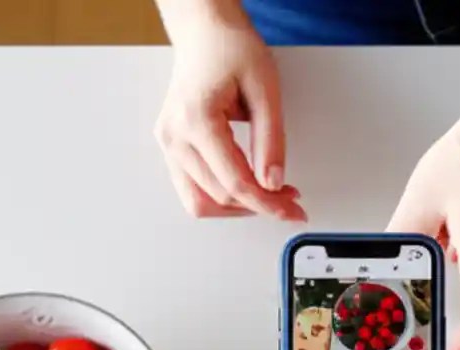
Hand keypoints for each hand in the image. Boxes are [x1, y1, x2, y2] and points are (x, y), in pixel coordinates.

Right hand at [154, 12, 305, 220]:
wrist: (205, 31)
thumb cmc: (230, 47)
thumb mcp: (265, 89)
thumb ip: (271, 139)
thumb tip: (273, 182)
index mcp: (196, 120)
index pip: (234, 182)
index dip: (267, 202)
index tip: (291, 209)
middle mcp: (175, 136)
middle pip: (218, 197)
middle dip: (257, 205)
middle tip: (289, 202)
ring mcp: (168, 143)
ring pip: (199, 203)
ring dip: (236, 207)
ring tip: (267, 197)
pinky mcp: (171, 146)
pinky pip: (192, 188)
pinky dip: (220, 196)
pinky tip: (245, 188)